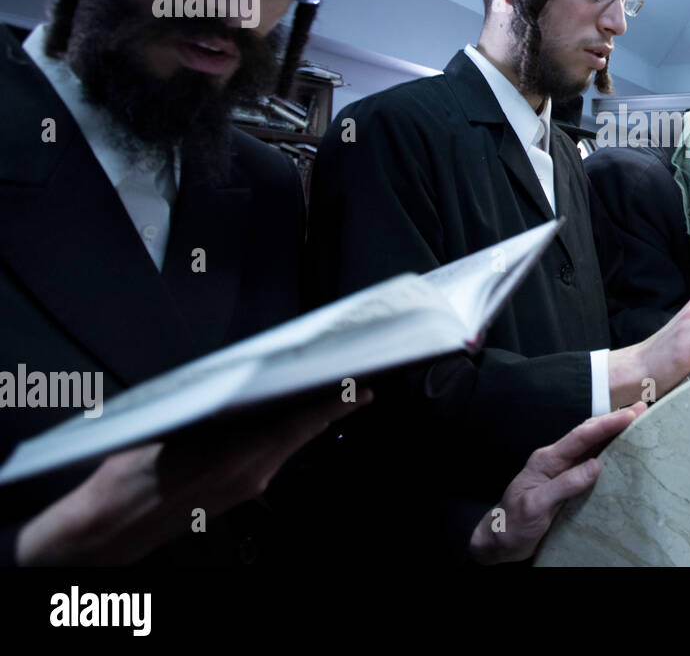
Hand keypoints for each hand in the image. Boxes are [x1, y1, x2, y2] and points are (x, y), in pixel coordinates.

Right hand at [16, 388, 371, 565]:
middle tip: (341, 384)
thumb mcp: (173, 424)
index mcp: (240, 453)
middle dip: (321, 407)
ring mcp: (247, 487)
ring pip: (287, 446)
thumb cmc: (130, 477)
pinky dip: (278, 439)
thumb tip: (249, 381)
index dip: (337, 403)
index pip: (305, 420)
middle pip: (302, 432)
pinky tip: (271, 425)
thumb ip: (219, 403)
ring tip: (308, 397)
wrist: (108, 527)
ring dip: (300, 422)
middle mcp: (252, 473)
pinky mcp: (237, 496)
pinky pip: (271, 459)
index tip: (362, 389)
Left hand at [469, 403, 647, 564]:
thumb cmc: (514, 523)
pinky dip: (609, 453)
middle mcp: (557, 461)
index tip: (630, 415)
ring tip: (638, 423)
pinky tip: (622, 452)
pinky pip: (592, 464)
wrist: (501, 541)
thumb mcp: (536, 506)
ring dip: (614, 434)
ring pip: (593, 446)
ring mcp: (563, 471)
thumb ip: (565, 485)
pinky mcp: (569, 484)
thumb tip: (596, 465)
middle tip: (642, 408)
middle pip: (589, 435)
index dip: (606, 425)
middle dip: (615, 421)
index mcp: (547, 460)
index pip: (580, 437)